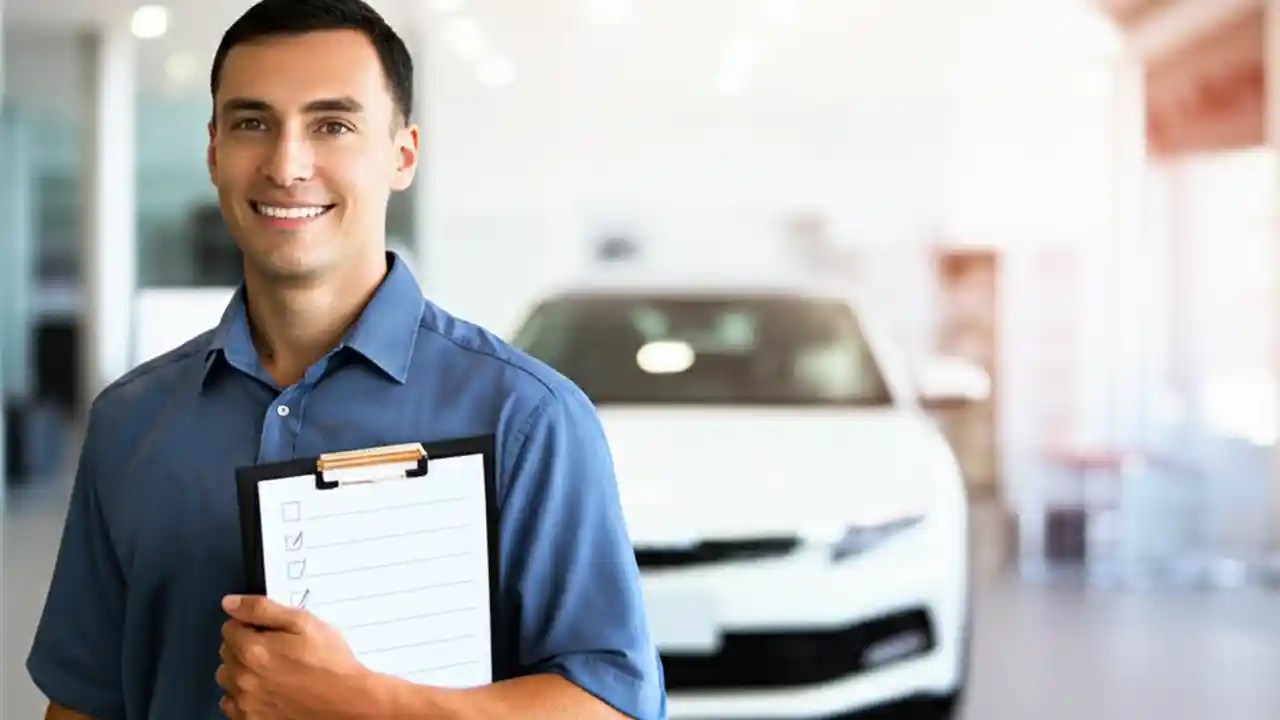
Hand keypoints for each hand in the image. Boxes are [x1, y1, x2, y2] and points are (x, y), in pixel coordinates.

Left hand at [216, 594, 369, 719]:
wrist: (345, 703)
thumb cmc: (330, 664)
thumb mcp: (303, 623)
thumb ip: (263, 609)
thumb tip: (231, 603)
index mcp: (253, 650)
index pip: (229, 627)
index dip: (249, 623)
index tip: (268, 629)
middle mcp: (243, 678)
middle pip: (226, 652)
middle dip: (244, 645)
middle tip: (274, 648)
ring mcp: (246, 702)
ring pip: (227, 678)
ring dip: (241, 670)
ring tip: (270, 670)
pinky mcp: (251, 719)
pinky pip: (231, 704)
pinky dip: (242, 695)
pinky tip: (265, 690)